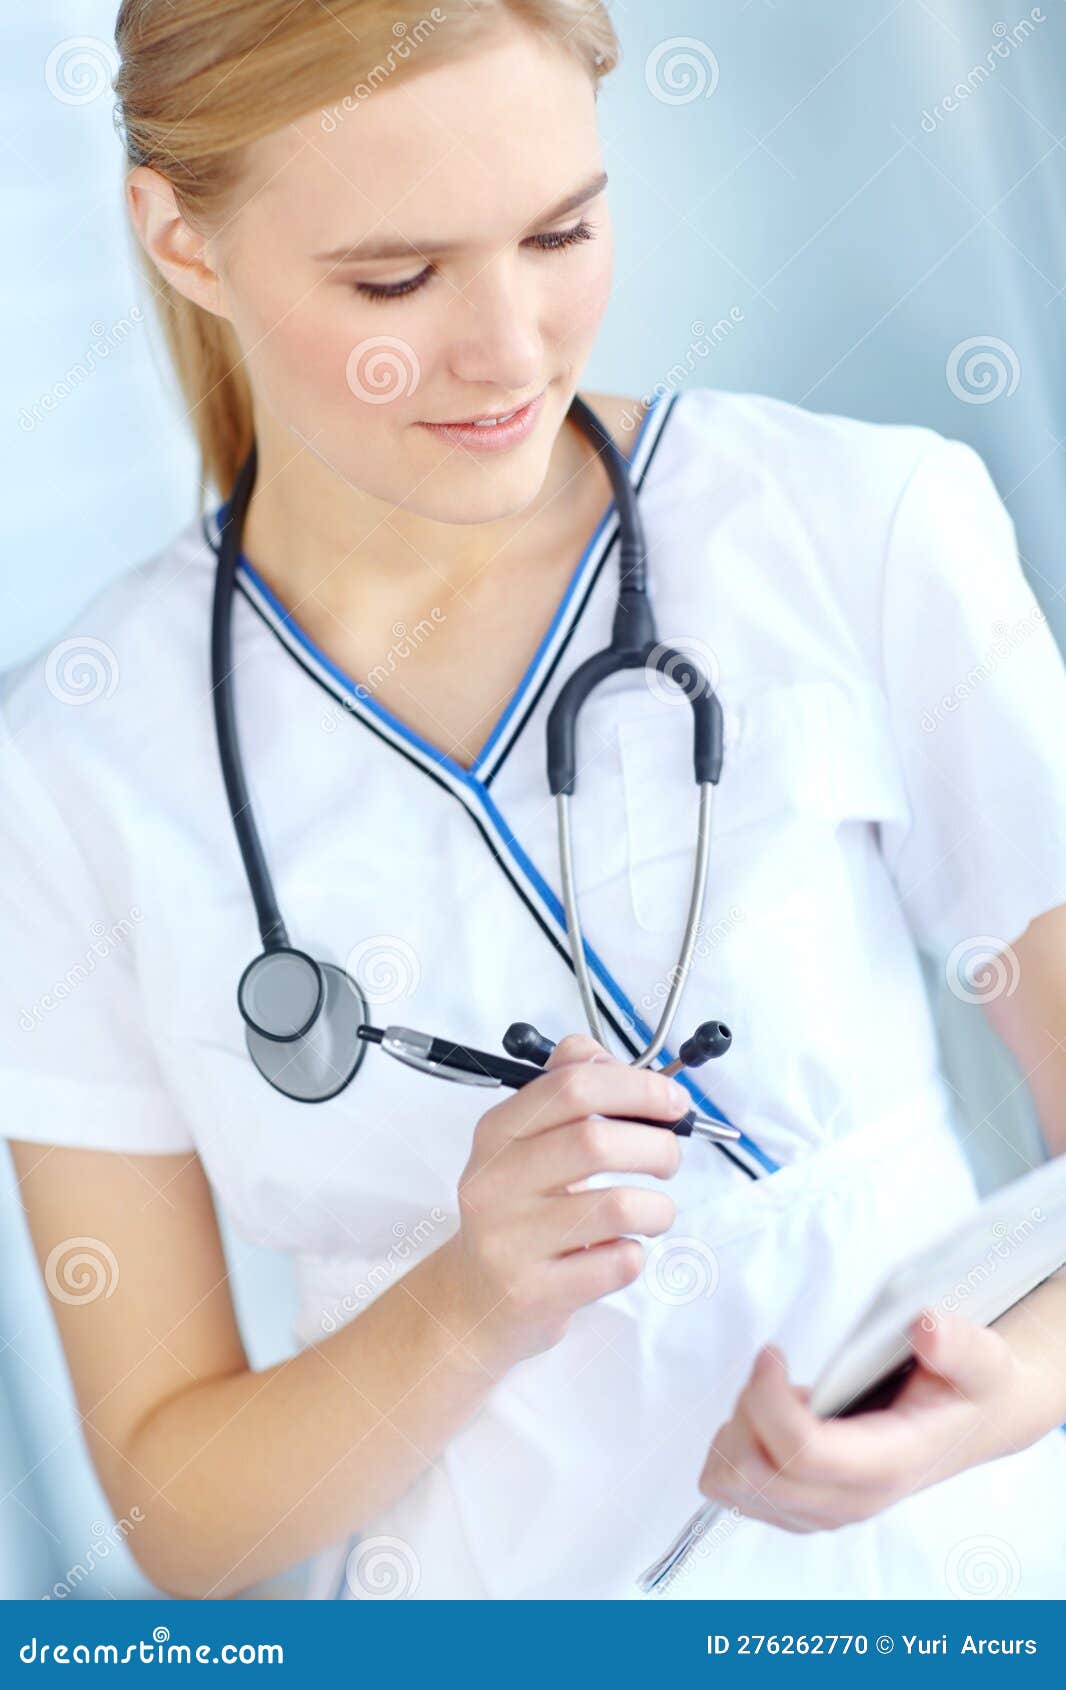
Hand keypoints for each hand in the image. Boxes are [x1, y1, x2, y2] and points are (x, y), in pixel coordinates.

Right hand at [440, 1033, 686, 1370]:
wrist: (474, 1300)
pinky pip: (618, 1263)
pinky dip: (635, 1253)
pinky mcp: (535, 1293)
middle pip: (596, 1142)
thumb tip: (614, 1061)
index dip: (637, 1087)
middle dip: (657, 1145)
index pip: (572, 1086)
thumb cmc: (517, 1211)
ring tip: (652, 1212)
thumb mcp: (526, 1143)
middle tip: (669, 1158)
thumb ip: (566, 1091)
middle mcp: (495, 1181)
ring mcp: (511, 1240)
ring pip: (618, 1206)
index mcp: (498, 1132)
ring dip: (658, 1207)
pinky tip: (617, 1251)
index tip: (674, 1101)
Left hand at [698, 1308, 1022, 1531]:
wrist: (974, 1423)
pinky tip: (777, 1418)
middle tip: (777, 1370)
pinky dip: (739, 1446)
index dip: (769, 1399)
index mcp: (888, 1465)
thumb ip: (958, 1344)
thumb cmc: (969, 1389)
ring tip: (783, 1395)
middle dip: (749, 1409)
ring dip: (741, 1427)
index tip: (772, 1353)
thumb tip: (927, 1328)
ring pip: (734, 1484)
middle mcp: (850, 1501)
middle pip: (754, 1474)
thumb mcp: (981, 1358)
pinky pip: (734, 1490)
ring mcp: (822, 1512)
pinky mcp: (801, 1509)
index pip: (802, 1454)